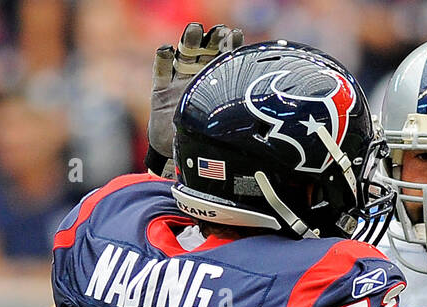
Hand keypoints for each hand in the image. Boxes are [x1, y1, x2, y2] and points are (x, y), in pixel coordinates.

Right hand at [147, 22, 243, 174]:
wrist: (179, 157)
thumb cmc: (207, 142)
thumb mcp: (226, 125)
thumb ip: (239, 111)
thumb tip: (266, 101)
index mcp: (214, 85)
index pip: (223, 60)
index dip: (228, 46)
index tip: (235, 34)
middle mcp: (197, 80)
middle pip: (204, 54)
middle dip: (210, 41)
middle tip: (218, 30)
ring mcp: (178, 83)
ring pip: (184, 57)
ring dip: (189, 43)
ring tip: (195, 30)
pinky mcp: (160, 91)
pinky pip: (161, 71)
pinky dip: (163, 59)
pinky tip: (167, 49)